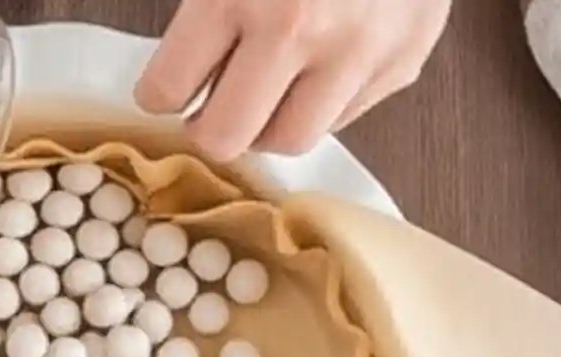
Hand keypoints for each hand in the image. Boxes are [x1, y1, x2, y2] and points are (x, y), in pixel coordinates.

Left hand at [135, 0, 450, 160]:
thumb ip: (204, 1)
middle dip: (208, 128)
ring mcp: (359, 52)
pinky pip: (345, 115)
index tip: (163, 90)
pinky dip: (320, 103)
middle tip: (206, 109)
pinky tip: (313, 67)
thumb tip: (176, 66)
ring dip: (267, 125)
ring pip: (292, 139)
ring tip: (261, 94)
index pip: (170, 88)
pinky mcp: (403, 61)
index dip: (157, 93)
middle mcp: (301, 30)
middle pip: (228, 137)